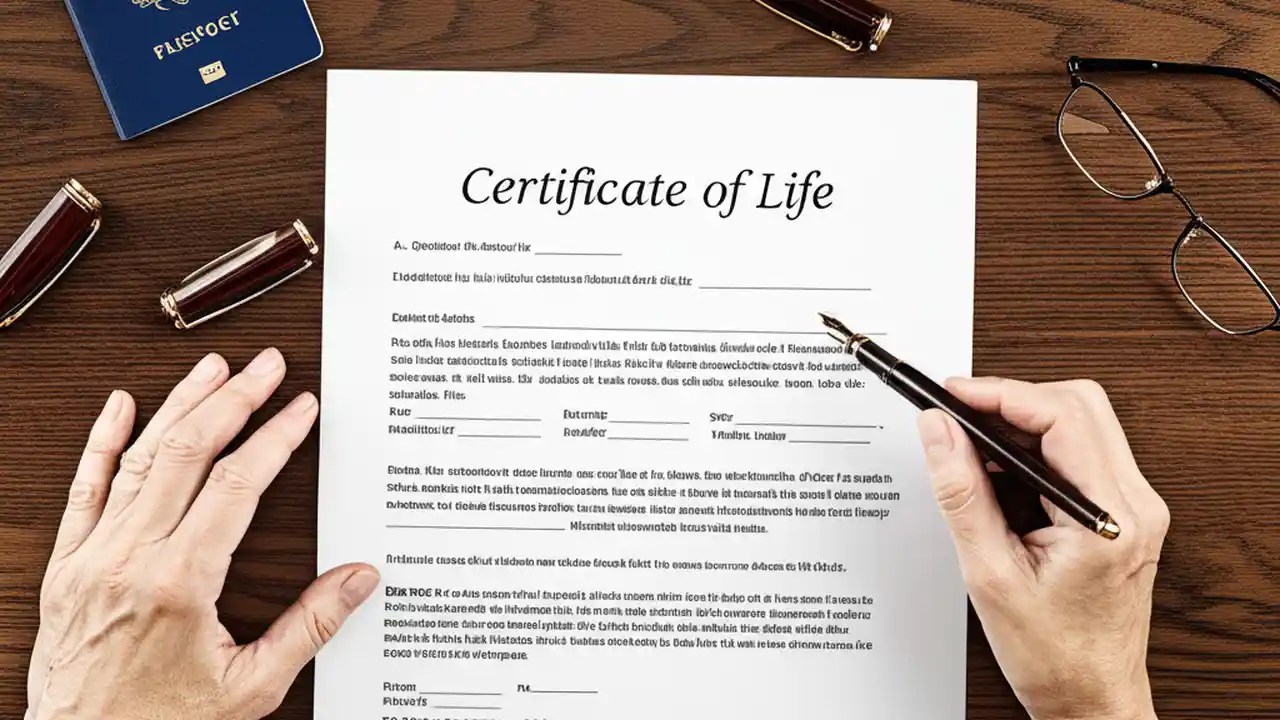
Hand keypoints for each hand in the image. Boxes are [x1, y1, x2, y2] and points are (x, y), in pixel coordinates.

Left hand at [27, 350, 379, 719]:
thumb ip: (310, 626)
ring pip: (139, 460)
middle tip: (266, 365)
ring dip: (179, 406)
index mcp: (181, 582)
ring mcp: (93, 558)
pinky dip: (101, 443)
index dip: (276, 437)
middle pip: (189, 453)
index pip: (238, 484)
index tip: (300, 407)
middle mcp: (131, 558)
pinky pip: (83, 490)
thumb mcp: (252, 688)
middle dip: (234, 400)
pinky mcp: (66, 568)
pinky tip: (120, 407)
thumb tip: (358, 578)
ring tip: (211, 368)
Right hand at [916, 377, 1167, 719]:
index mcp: (1108, 519)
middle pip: (1080, 404)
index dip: (1001, 393)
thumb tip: (938, 432)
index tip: (954, 393)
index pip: (1061, 416)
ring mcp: (1136, 506)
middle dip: (1013, 398)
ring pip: (1084, 420)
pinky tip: (1002, 469)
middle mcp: (1135, 504)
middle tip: (960, 413)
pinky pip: (1085, 449)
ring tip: (975, 445)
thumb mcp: (989, 572)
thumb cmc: (1052, 654)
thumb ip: (961, 493)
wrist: (1090, 696)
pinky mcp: (1125, 510)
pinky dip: (1040, 444)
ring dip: (1026, 420)